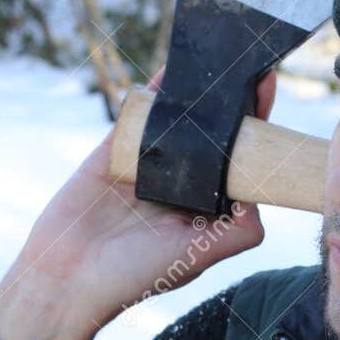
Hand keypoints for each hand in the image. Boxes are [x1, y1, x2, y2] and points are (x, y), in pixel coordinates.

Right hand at [0, 66, 278, 339]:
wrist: (68, 276)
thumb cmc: (135, 276)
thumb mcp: (197, 256)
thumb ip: (236, 232)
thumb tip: (262, 199)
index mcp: (204, 210)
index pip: (239, 166)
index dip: (257, 138)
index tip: (272, 107)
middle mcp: (180, 185)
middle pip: (214, 139)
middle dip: (236, 109)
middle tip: (258, 75)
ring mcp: (148, 164)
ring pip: (180, 122)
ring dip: (201, 94)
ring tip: (227, 63)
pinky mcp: (116, 149)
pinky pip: (141, 113)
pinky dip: (159, 89)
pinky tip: (178, 67)